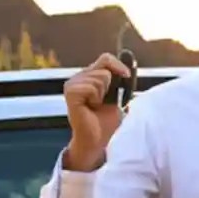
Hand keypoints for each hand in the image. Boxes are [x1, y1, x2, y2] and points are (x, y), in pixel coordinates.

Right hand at [62, 53, 131, 170]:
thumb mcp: (116, 97)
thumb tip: (128, 63)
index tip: (126, 76)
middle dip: (110, 87)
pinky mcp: (70, 92)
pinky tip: (89, 108)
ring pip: (100, 77)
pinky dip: (96, 99)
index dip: (118, 66)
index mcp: (89, 76)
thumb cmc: (106, 121)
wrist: (97, 139)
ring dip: (103, 95)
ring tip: (95, 106)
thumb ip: (119, 80)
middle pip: (105, 68)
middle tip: (102, 103)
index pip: (106, 58)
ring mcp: (72, 84)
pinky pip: (92, 87)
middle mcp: (78, 77)